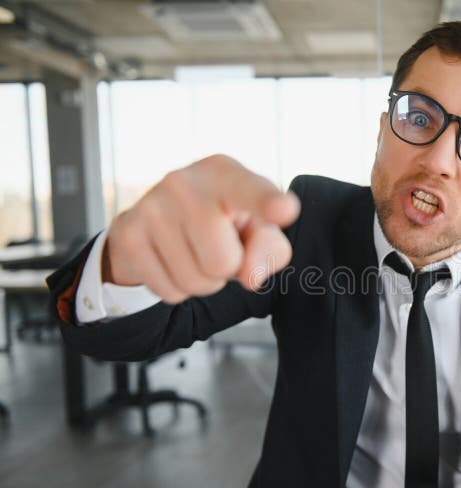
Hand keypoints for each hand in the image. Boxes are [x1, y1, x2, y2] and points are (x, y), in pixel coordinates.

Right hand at [102, 154, 299, 303]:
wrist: (159, 219)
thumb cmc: (224, 223)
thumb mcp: (258, 231)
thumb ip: (269, 251)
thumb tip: (250, 276)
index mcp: (225, 173)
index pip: (250, 191)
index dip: (268, 204)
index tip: (284, 209)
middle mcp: (184, 182)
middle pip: (224, 263)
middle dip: (227, 269)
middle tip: (216, 247)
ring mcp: (151, 205)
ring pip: (196, 282)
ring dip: (203, 281)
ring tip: (193, 252)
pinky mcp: (127, 233)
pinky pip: (170, 292)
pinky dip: (177, 289)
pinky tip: (171, 260)